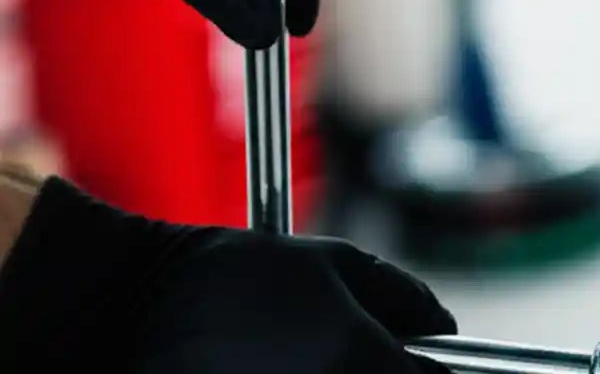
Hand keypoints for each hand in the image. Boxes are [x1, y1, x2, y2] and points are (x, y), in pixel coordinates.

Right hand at [0, 179, 453, 371]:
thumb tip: (445, 326)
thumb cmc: (234, 275)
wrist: (130, 306)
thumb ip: (402, 294)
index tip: (412, 363)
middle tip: (354, 359)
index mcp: (363, 360)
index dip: (428, 373)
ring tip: (301, 361)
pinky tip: (275, 371)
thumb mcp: (332, 261)